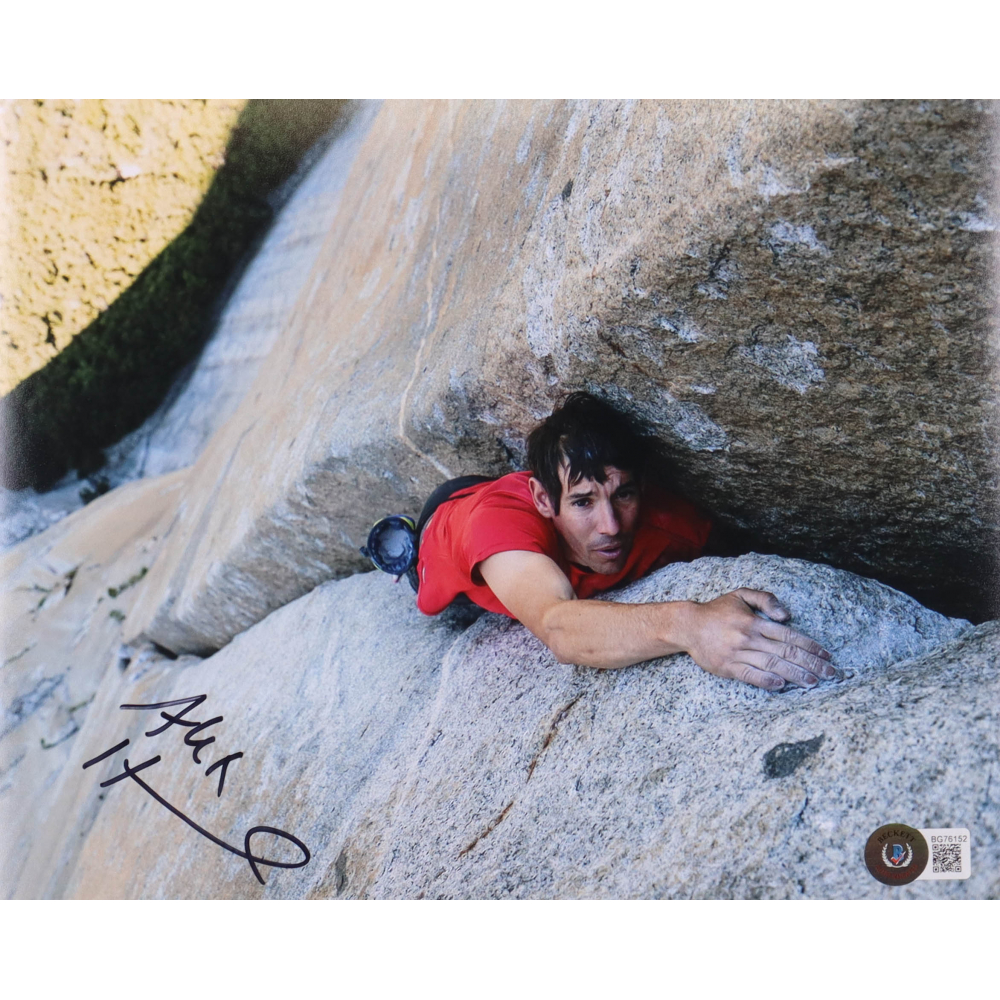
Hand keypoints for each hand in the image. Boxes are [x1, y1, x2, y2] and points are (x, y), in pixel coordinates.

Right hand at [682, 588, 835, 690]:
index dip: (811, 646)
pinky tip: (782, 685)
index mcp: (754, 621)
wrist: (687, 625)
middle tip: (831, 674)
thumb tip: (787, 616)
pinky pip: (751, 675)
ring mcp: (738, 653)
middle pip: (786, 652)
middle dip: (812, 664)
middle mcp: (749, 637)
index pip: (789, 635)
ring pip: (773, 665)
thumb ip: (765, 599)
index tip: (827, 656)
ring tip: (814, 682)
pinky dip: (767, 680)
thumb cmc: (717, 611)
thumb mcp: (741, 595)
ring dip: (796, 674)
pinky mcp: (728, 667)